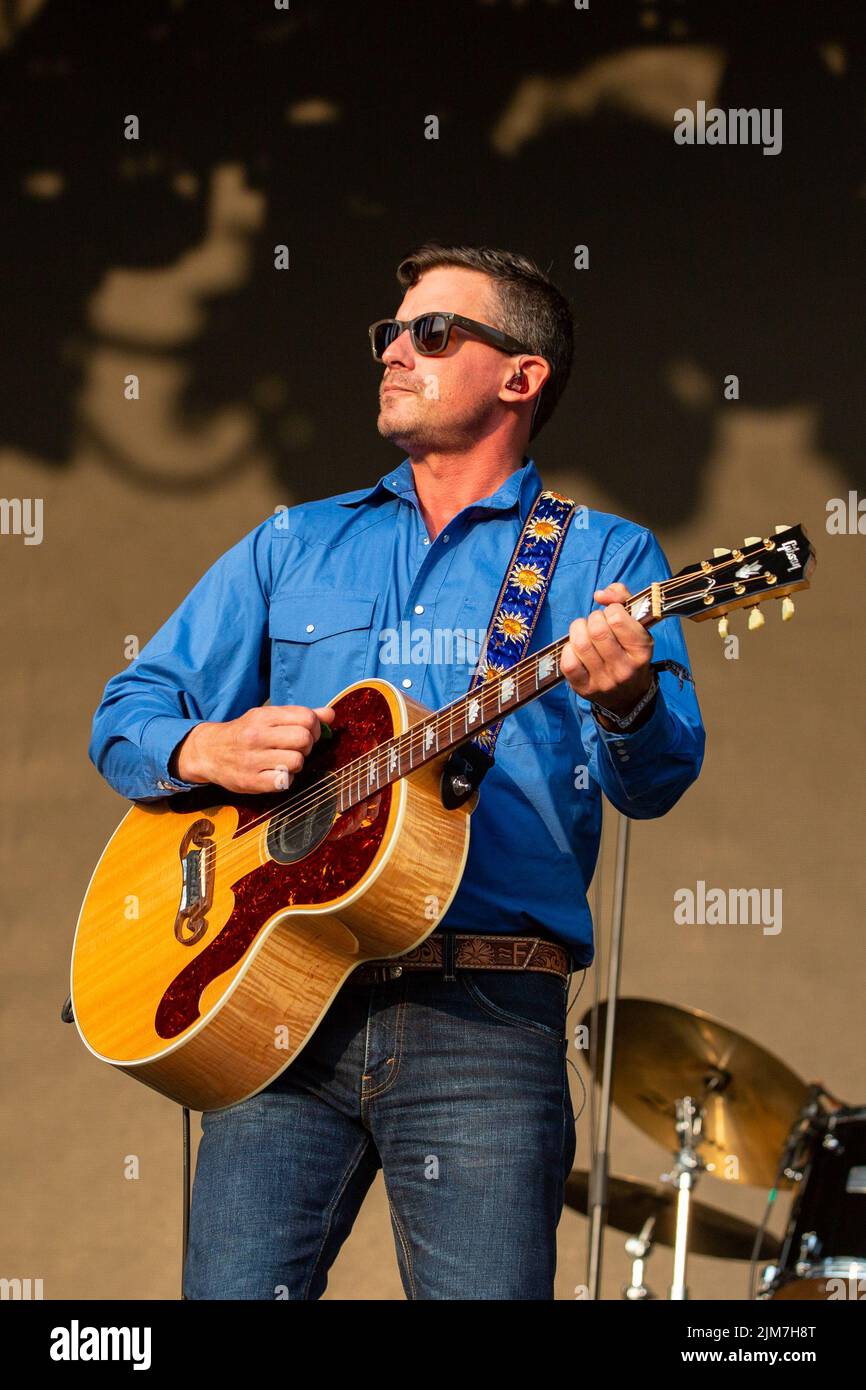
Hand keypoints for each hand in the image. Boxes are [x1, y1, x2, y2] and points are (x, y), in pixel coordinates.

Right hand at [172, 704, 335, 793]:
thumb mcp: (267, 717)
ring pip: (297, 761)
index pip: (306, 718)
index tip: (308, 732)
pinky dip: (285, 779)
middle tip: (297, 748)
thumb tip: (330, 714)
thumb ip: (299, 714)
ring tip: (284, 761)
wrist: (208, 751)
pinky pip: (284, 781)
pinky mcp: (250, 782)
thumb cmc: (244, 733)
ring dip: (296, 763)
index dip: (315, 727)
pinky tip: (275, 773)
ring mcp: (252, 760)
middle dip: (307, 745)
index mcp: (263, 716)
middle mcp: (256, 736)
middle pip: (304, 739)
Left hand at [560, 582, 653, 723]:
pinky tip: (576, 648)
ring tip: (584, 631)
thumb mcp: (637, 625)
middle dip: (593, 618)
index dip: (611, 609)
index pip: (617, 618)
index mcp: (642, 650)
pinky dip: (568, 649)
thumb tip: (600, 594)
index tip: (613, 615)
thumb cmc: (630, 651)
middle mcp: (625, 668)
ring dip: (578, 630)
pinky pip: (568, 663)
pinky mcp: (584, 689)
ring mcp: (604, 681)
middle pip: (597, 630)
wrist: (628, 695)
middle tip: (596, 623)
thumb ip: (622, 599)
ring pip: (581, 644)